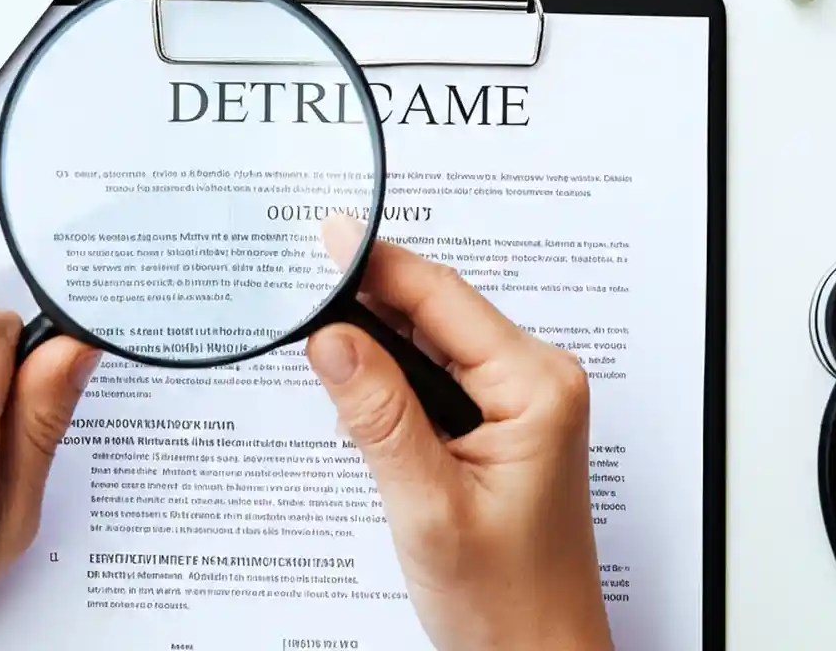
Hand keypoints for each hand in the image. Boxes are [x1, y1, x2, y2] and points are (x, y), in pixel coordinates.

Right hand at [307, 216, 611, 650]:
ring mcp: (518, 402)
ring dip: (375, 334)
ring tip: (315, 323)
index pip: (441, 298)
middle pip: (436, 310)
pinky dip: (390, 372)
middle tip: (301, 276)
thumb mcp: (428, 506)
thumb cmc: (507, 600)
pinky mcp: (498, 425)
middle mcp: (534, 382)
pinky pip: (436, 375)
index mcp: (534, 388)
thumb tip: (333, 341)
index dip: (375, 263)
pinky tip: (354, 378)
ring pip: (432, 341)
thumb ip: (378, 417)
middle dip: (367, 294)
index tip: (325, 236)